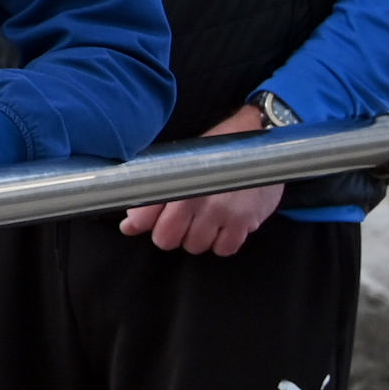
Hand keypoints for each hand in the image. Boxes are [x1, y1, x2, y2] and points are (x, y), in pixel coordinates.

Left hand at [120, 103, 285, 255]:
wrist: (260, 140)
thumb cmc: (217, 152)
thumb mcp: (181, 164)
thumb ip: (153, 198)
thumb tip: (128, 226)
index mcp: (178, 182)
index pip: (148, 219)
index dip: (146, 224)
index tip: (152, 221)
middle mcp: (199, 200)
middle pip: (169, 240)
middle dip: (171, 234)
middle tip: (182, 220)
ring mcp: (224, 213)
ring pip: (197, 246)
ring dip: (197, 238)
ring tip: (204, 220)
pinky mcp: (246, 222)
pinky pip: (225, 249)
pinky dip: (221, 243)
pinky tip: (222, 227)